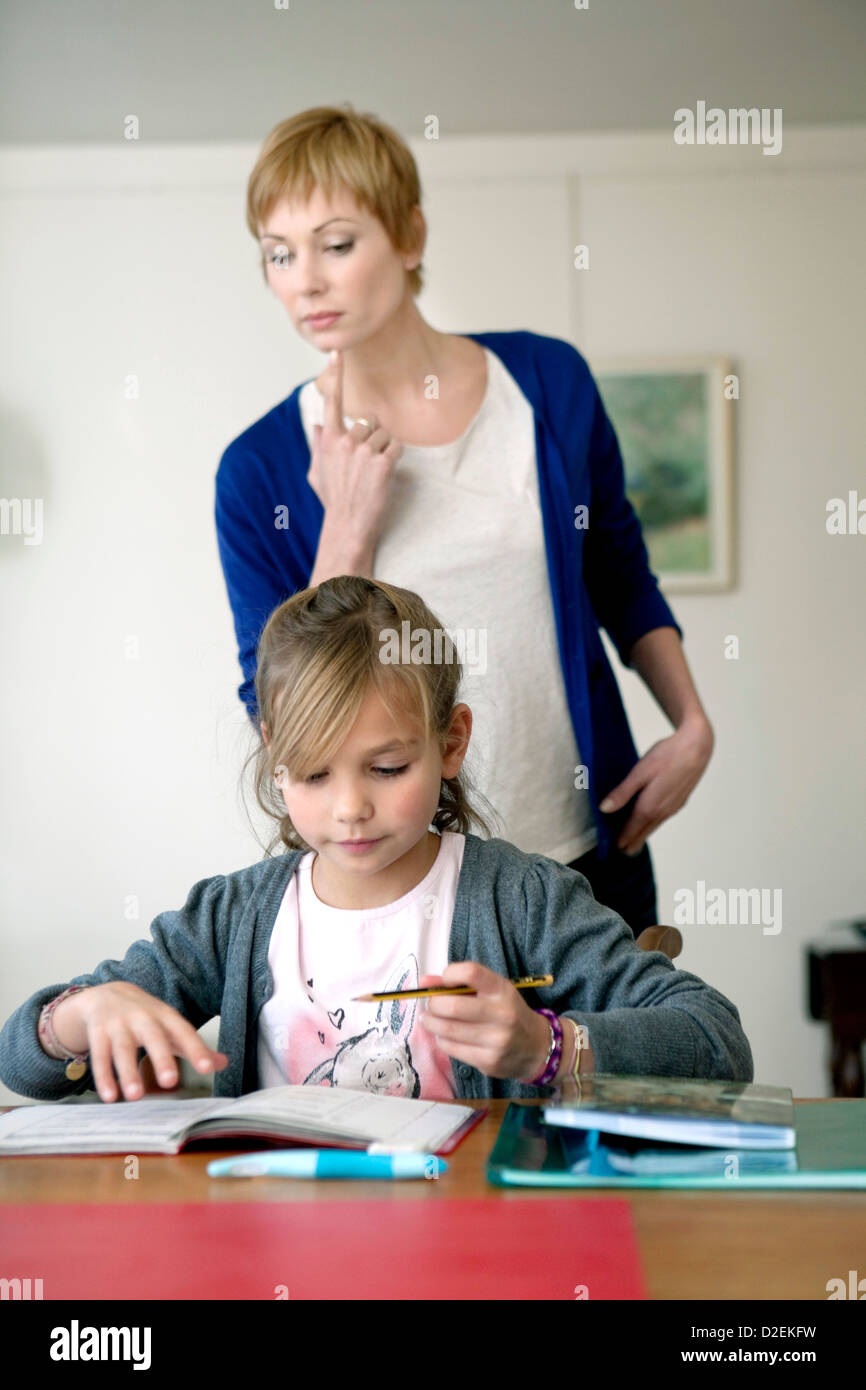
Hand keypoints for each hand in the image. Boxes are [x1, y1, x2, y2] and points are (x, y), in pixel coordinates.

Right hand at [52, 982, 227, 1102]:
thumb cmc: (144, 1017)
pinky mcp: (98, 1033)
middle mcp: (142, 1018)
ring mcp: (118, 1024)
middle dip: (162, 1058)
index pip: (183, 1031)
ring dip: (128, 1072)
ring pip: (123, 1049)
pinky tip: (110, 1096)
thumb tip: (223, 1063)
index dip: (196, 1049)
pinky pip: (100, 1056)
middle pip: (153, 1037)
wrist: (106, 994)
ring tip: (135, 1096)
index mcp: (165, 1016)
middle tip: (170, 1081)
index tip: (207, 1068)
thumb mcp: (169, 1026)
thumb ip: (192, 1046)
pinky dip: (104, 1077)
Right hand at [308, 348, 402, 548]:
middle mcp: (345, 441)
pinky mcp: (382, 463)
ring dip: (385, 450)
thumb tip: (317, 426)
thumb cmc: (334, 502)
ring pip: (386, 434)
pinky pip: (397, 447)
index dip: (335, 374)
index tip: (336, 351)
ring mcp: (364, 452)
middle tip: (366, 467)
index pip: (332, 401)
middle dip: (374, 439)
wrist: (348, 527)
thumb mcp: (318, 474)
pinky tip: (385, 475)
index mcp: (329, 440)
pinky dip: (396, 458)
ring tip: (374, 473)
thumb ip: (319, 447)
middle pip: (370, 422)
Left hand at [417, 963, 552, 1081]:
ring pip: (447, 1030)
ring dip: (430, 1023)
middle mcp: (502, 1014)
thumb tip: (423, 982)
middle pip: (452, 1006)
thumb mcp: (492, 991)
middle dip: (432, 1004)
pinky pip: (451, 1048)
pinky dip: (441, 1039)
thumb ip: (460, 983)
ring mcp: (496, 1040)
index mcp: (502, 990)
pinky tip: (443, 1035)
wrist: (536, 1047)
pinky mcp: (488, 1061)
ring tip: (429, 1019)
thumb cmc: (507, 1011)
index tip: (443, 980)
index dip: (449, 974)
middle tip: (429, 1004)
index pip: (471, 973)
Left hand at [599, 715, 713, 853]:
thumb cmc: (667, 756)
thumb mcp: (639, 773)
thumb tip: (605, 809)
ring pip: (656, 825)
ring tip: (636, 839)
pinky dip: (654, 823)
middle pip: (645, 831)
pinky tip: (652, 819)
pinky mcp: (681, 800)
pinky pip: (664, 817)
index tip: (616, 847)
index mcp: (650, 806)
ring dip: (645, 832)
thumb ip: (622, 793)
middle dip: (634, 841)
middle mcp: (663, 811)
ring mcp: (674, 807)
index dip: (624, 838)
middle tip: (625, 851)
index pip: (633, 828)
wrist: (697, 747)